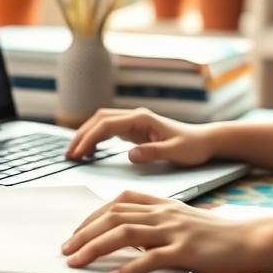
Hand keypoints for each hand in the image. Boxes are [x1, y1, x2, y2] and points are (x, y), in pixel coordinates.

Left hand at [61, 190, 266, 272]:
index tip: (77, 231)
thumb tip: (130, 239)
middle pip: (115, 216)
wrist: (251, 240)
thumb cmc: (219, 237)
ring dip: (95, 248)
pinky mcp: (185, 251)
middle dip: (85, 233)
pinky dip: (129, 268)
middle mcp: (165, 214)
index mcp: (163, 205)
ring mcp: (174, 231)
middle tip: (66, 249)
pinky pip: (150, 259)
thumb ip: (159, 226)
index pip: (120, 202)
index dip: (94, 215)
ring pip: (125, 233)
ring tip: (77, 262)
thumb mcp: (184, 223)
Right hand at [65, 108, 213, 165]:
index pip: (107, 125)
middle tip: (68, 155)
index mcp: (142, 119)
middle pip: (99, 120)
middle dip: (81, 135)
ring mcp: (134, 122)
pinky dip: (96, 138)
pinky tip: (89, 151)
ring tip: (74, 154)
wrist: (204, 141)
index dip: (89, 139)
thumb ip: (153, 153)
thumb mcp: (175, 152)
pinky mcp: (135, 130)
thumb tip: (131, 155)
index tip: (78, 154)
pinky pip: (109, 130)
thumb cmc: (192, 146)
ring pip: (102, 122)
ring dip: (86, 135)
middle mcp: (136, 117)